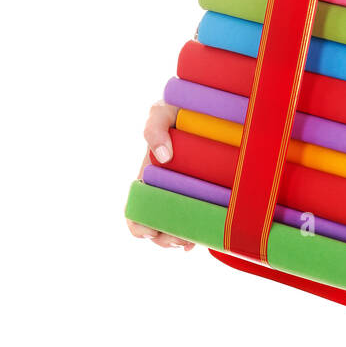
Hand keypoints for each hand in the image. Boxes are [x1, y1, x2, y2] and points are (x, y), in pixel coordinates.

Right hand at [124, 100, 194, 250]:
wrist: (210, 106)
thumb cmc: (180, 108)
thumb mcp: (163, 112)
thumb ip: (154, 127)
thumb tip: (164, 156)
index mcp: (148, 178)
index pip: (135, 211)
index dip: (139, 226)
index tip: (150, 230)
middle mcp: (163, 189)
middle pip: (156, 227)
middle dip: (164, 239)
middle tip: (180, 239)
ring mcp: (184, 194)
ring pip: (176, 229)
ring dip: (180, 239)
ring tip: (191, 239)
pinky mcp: (207, 195)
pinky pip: (198, 221)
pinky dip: (197, 233)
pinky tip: (203, 236)